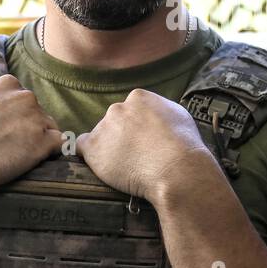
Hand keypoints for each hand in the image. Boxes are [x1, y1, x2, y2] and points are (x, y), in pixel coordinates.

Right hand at [0, 75, 63, 195]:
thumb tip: (0, 101)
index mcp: (9, 84)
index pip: (26, 101)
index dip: (18, 120)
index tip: (5, 133)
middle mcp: (26, 97)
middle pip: (41, 115)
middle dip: (31, 131)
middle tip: (10, 148)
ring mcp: (36, 119)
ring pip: (51, 130)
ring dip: (40, 143)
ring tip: (16, 156)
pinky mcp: (43, 142)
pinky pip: (58, 146)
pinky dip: (48, 155)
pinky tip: (29, 162)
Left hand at [75, 89, 215, 202]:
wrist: (176, 169)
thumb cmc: (184, 145)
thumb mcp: (178, 115)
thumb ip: (160, 110)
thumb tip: (154, 114)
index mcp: (138, 97)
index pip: (130, 109)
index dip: (137, 126)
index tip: (144, 140)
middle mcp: (118, 108)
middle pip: (115, 121)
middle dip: (123, 135)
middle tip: (136, 154)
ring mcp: (103, 127)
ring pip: (101, 136)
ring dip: (109, 147)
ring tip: (126, 165)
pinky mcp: (93, 148)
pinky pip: (81, 147)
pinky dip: (89, 155)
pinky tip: (100, 164)